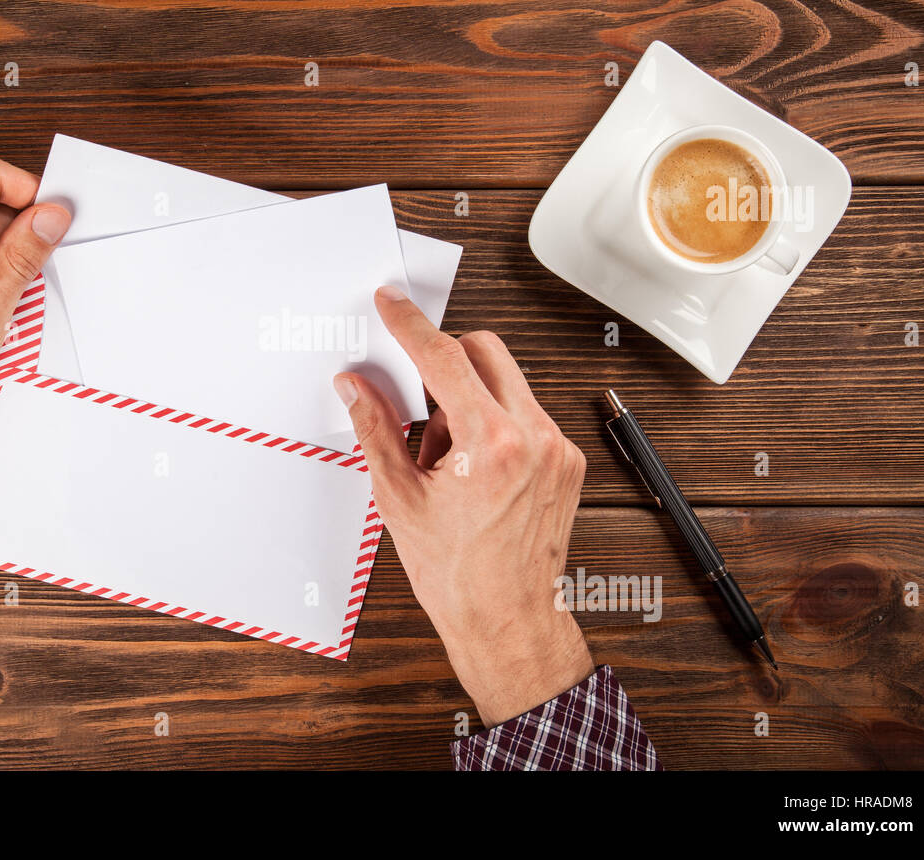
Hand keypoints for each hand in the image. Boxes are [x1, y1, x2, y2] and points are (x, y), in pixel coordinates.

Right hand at [334, 286, 593, 726]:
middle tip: (415, 407)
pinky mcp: (568, 461)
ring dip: (468, 398)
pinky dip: (493, 423)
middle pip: (485, 352)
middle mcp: (534, 438)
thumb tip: (355, 385)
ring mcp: (557, 448)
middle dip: (444, 362)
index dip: (410, 324)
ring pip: (505, 381)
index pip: (444, 357)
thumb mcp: (399, 499)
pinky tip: (472, 469)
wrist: (508, 621)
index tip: (391, 302)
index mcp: (490, 444)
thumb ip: (375, 429)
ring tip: (445, 458)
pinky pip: (524, 413)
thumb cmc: (458, 575)